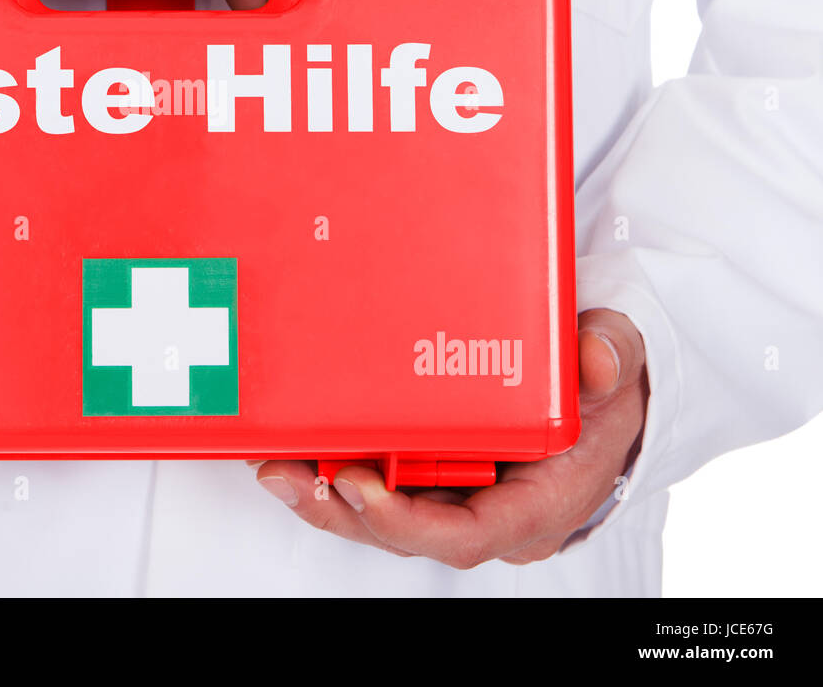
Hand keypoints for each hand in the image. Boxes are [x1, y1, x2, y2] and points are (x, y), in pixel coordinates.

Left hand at [252, 308, 648, 566]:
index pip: (464, 534)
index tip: (359, 486)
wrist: (601, 391)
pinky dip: (339, 464)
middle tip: (286, 473)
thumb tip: (598, 363)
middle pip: (405, 529)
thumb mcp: (618, 366)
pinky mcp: (435, 474)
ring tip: (273, 461)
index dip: (405, 520)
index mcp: (535, 504)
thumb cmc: (605, 392)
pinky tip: (297, 444)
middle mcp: (488, 511)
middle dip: (341, 508)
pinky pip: (382, 479)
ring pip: (384, 510)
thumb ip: (609, 358)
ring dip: (326, 491)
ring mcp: (458, 497)